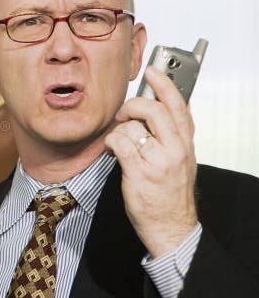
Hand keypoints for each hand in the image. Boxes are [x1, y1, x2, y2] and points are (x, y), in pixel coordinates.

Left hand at [105, 66, 197, 257]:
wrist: (171, 226)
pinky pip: (119, 143)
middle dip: (132, 106)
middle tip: (124, 114)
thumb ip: (171, 135)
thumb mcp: (180, 160)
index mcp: (186, 143)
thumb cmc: (170, 192)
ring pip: (132, 127)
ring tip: (120, 144)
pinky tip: (113, 153)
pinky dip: (111, 144)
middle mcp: (175, 149)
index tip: (152, 71)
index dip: (164, 84)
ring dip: (119, 132)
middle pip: (153, 110)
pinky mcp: (139, 172)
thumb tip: (155, 108)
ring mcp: (158, 161)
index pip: (179, 105)